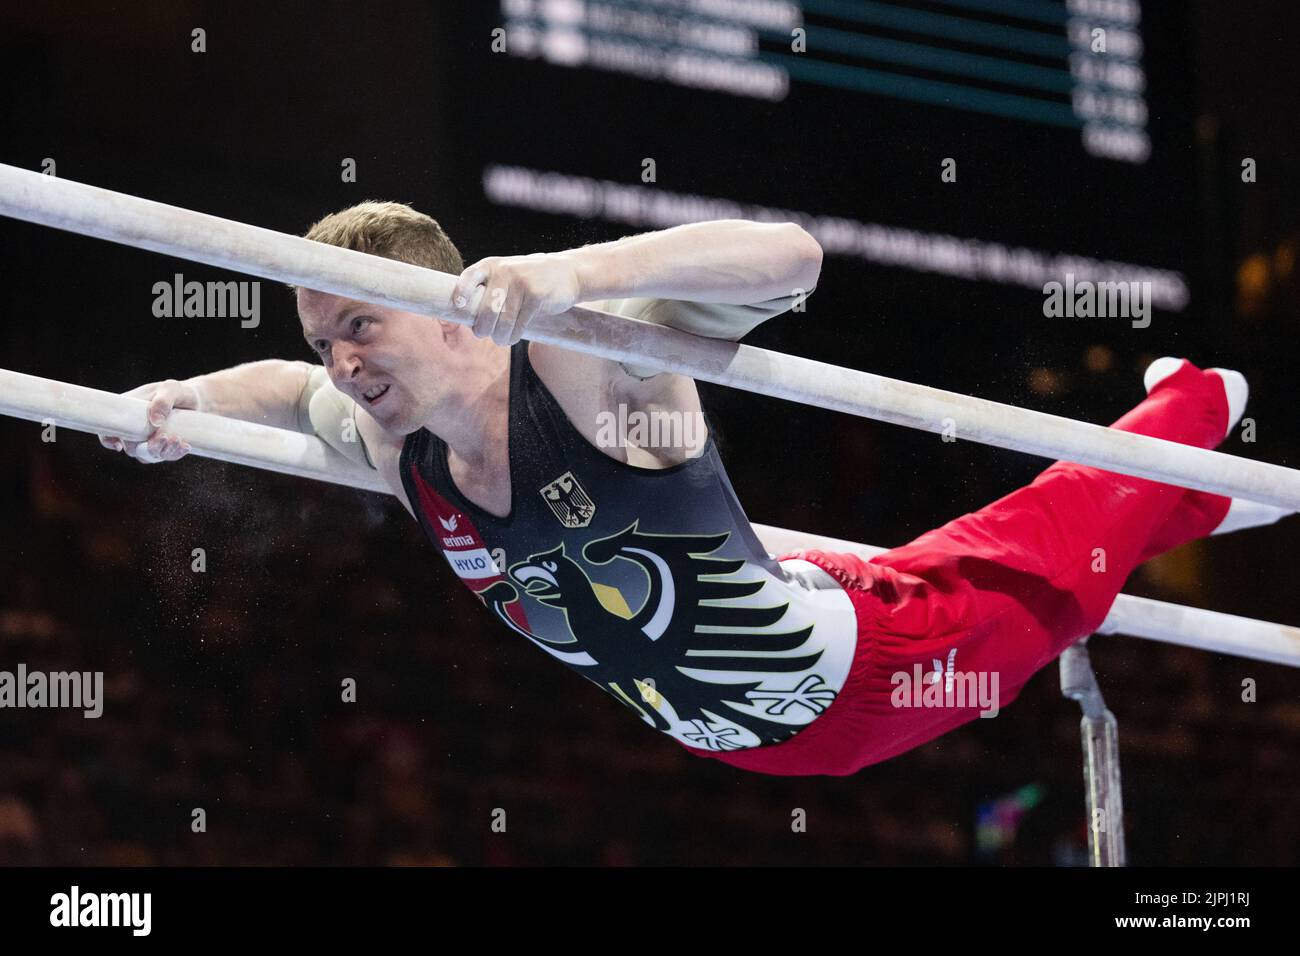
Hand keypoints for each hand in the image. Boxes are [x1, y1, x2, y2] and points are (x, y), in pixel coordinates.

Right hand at [98, 379, 200, 463]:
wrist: (196, 401)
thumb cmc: (178, 392)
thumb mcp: (171, 389)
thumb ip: (163, 401)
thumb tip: (155, 421)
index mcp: (126, 412)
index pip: (107, 428)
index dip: (107, 438)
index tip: (118, 445)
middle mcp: (134, 428)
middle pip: (131, 448)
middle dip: (149, 448)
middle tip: (167, 437)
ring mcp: (147, 439)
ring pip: (148, 455)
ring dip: (163, 452)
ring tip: (179, 440)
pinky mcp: (161, 447)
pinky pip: (163, 457)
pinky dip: (174, 454)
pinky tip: (186, 446)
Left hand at [452, 253, 581, 345]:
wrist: (568, 272)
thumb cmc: (531, 280)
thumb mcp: (509, 274)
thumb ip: (491, 288)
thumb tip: (470, 319)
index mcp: (493, 265)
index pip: (470, 276)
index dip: (462, 292)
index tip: (459, 305)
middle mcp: (505, 272)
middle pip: (487, 310)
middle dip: (482, 328)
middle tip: (482, 334)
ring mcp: (521, 283)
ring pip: (503, 321)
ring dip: (499, 336)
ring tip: (500, 340)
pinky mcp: (536, 296)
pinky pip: (519, 324)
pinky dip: (514, 336)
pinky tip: (513, 338)